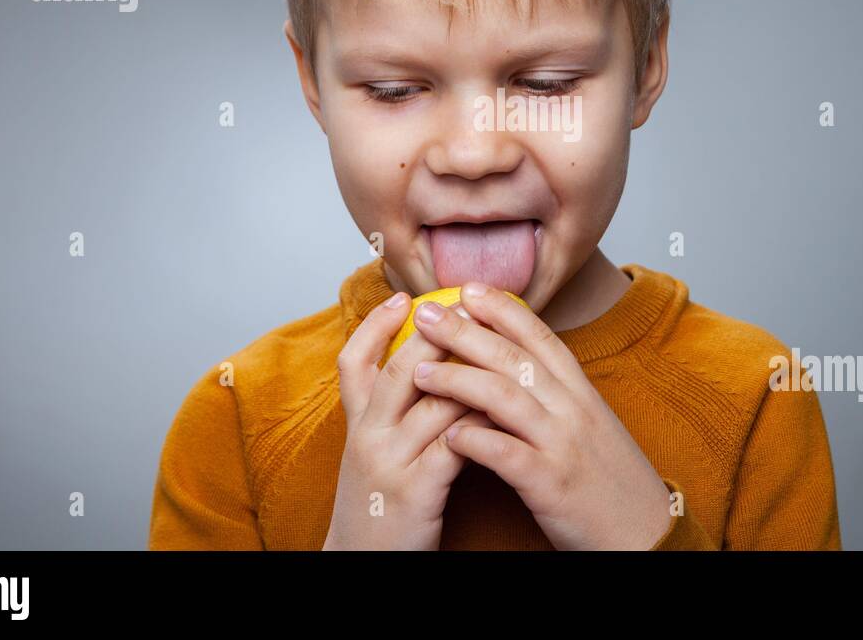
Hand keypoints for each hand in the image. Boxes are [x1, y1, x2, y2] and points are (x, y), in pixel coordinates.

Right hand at [325, 290, 494, 549]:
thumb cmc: (383, 505)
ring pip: (434, 401)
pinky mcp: (418, 491)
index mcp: (356, 425)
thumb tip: (430, 365)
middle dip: (436, 332)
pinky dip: (484, 420)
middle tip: (468, 306)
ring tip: (503, 349)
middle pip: (399, 369)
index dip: (374, 327)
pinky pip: (457, 443)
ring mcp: (390, 463)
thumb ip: (393, 413)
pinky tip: (508, 408)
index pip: (353, 362)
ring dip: (473, 373)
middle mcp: (367, 437)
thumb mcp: (375, 452)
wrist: (363, 564)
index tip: (404, 298)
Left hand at [409, 283, 674, 549]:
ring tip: (420, 372)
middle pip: (513, 358)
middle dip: (466, 331)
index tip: (469, 288)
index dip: (503, 310)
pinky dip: (475, 443)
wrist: (647, 534)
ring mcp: (563, 445)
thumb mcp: (590, 424)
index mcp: (581, 392)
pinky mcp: (553, 485)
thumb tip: (514, 366)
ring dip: (459, 380)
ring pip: (505, 398)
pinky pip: (509, 455)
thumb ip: (556, 394)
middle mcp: (573, 409)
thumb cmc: (610, 481)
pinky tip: (447, 437)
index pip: (540, 336)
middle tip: (426, 314)